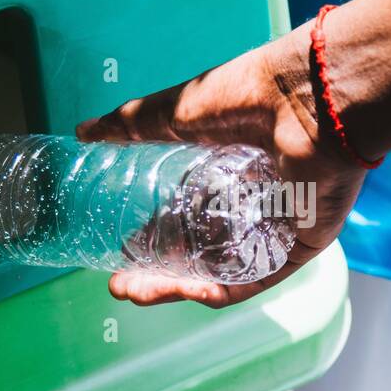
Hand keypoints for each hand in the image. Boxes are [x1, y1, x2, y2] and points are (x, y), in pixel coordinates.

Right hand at [76, 24, 366, 306]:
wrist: (307, 100)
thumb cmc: (246, 96)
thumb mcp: (174, 112)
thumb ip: (129, 125)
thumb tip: (83, 129)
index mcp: (225, 172)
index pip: (184, 218)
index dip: (152, 240)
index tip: (122, 254)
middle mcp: (250, 202)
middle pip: (199, 253)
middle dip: (159, 275)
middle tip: (122, 287)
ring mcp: (276, 226)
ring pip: (224, 272)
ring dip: (181, 288)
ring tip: (139, 293)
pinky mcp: (302, 244)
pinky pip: (260, 278)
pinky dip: (225, 290)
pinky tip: (190, 292)